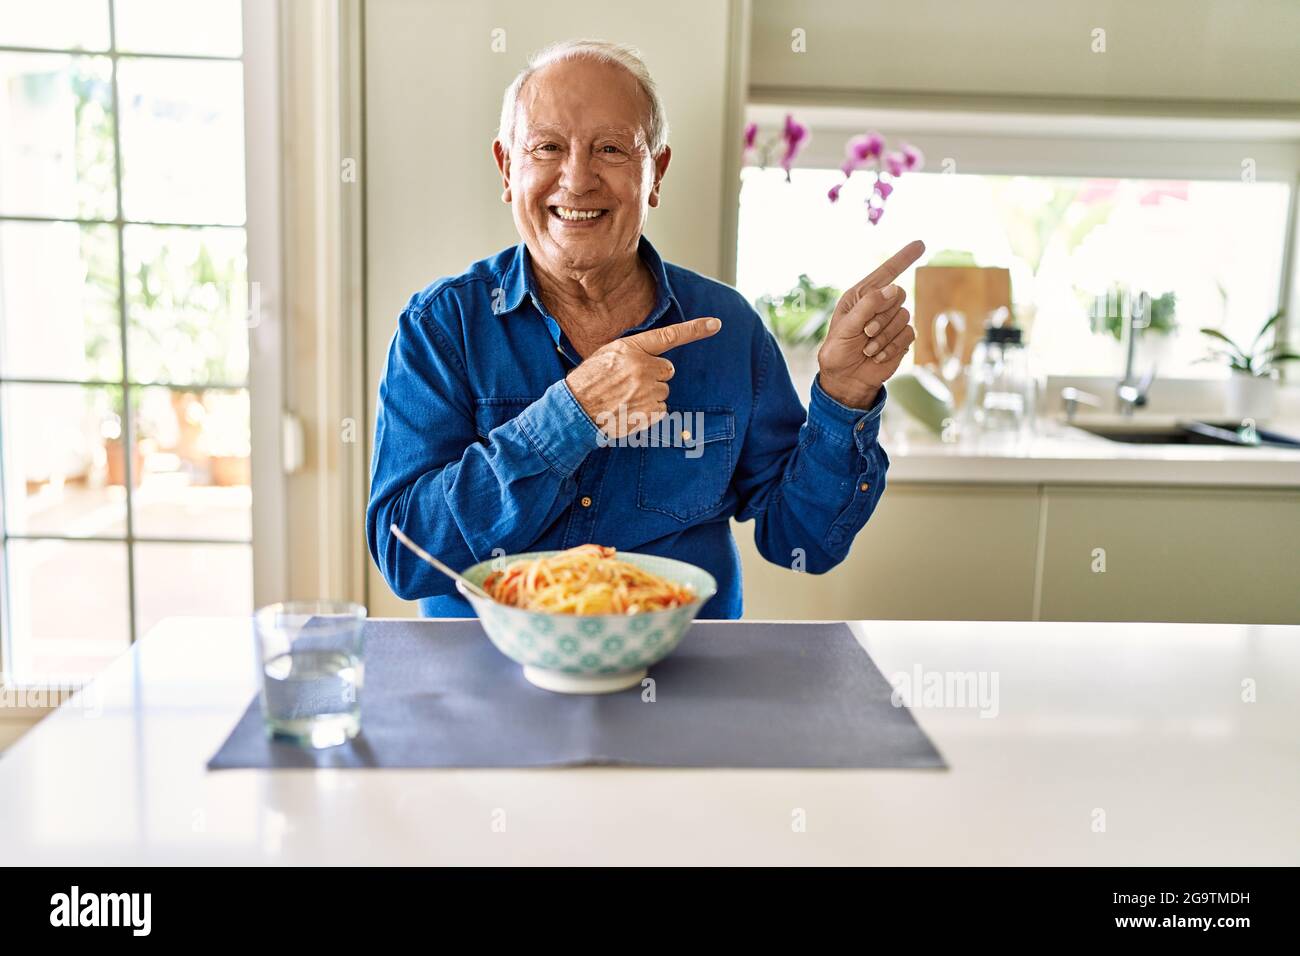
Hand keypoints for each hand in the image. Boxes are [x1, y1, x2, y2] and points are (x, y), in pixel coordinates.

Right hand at [566, 316, 721, 437]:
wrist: (575, 411)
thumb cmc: (589, 382)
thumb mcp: (606, 355)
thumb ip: (633, 353)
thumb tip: (652, 358)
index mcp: (631, 349)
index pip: (669, 336)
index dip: (695, 330)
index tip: (716, 324)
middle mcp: (642, 368)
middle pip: (667, 370)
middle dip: (654, 376)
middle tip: (630, 383)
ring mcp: (647, 391)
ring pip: (663, 391)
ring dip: (650, 395)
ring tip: (625, 398)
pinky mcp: (649, 411)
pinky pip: (661, 408)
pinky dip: (649, 411)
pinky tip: (630, 409)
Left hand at [817, 239, 925, 408]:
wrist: (846, 379)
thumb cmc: (838, 351)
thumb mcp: (846, 327)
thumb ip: (868, 305)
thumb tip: (894, 288)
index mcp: (861, 296)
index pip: (886, 272)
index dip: (904, 257)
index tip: (921, 243)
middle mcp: (878, 305)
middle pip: (897, 295)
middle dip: (882, 316)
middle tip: (866, 332)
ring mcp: (891, 322)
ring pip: (904, 316)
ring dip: (885, 336)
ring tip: (867, 348)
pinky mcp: (901, 339)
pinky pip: (908, 334)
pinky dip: (892, 347)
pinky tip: (877, 356)